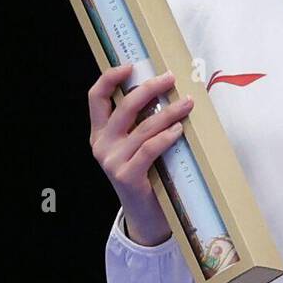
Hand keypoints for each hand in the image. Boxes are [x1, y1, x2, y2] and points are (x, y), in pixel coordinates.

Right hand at [88, 64, 193, 246]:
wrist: (145, 216)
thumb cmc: (147, 174)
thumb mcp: (135, 146)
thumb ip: (139, 123)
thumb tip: (165, 90)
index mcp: (100, 133)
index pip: (96, 98)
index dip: (110, 77)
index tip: (131, 65)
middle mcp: (102, 145)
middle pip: (124, 106)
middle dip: (150, 88)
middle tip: (170, 79)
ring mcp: (112, 161)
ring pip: (144, 127)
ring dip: (169, 112)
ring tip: (187, 103)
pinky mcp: (127, 176)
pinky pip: (150, 148)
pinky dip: (167, 137)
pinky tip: (179, 130)